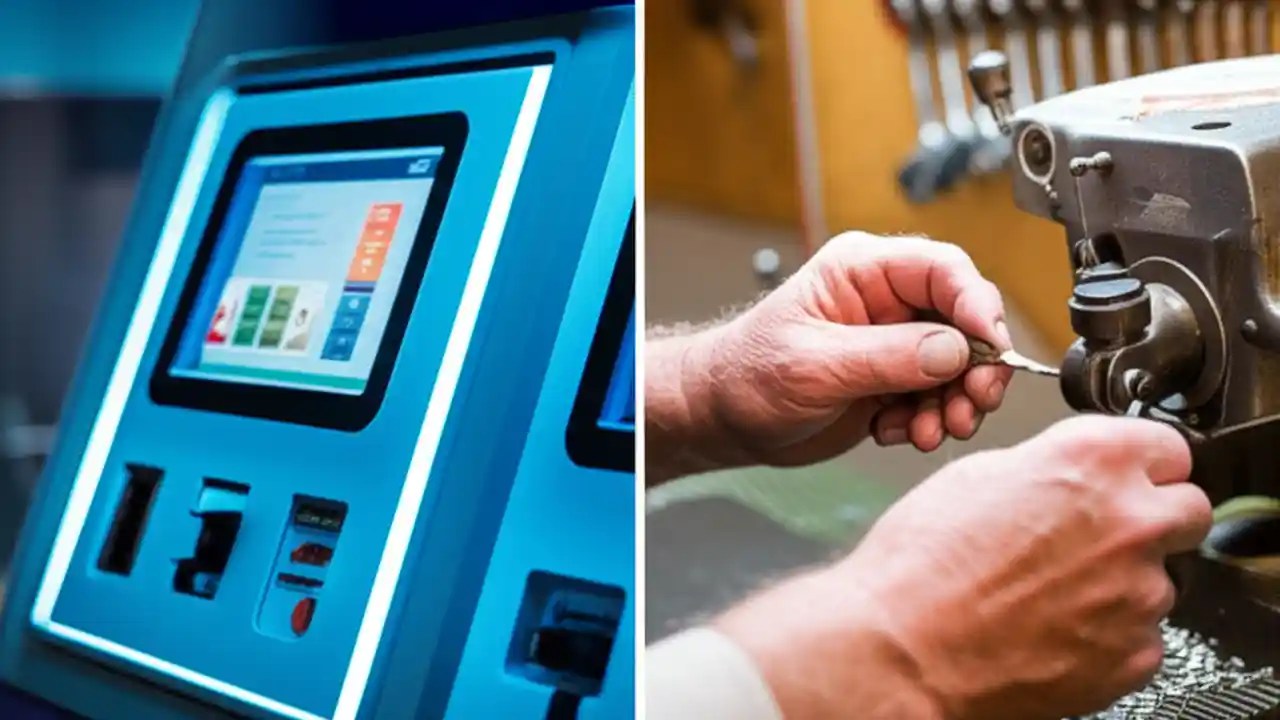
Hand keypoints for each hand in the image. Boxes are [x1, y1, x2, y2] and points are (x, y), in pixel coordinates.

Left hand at [689, 232, 1013, 468]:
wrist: (723, 419)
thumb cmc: (747, 375)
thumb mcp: (815, 366)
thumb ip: (887, 357)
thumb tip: (956, 350)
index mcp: (863, 271)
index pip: (944, 270)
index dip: (977, 306)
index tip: (991, 349)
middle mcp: (886, 301)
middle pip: (964, 321)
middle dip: (974, 369)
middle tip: (969, 408)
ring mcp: (892, 342)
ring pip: (958, 365)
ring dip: (955, 403)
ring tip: (930, 432)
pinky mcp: (893, 380)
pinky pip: (937, 397)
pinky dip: (928, 421)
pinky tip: (897, 433)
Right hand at [716, 416, 1211, 719]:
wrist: (902, 648)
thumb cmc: (921, 565)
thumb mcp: (977, 476)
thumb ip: (1049, 467)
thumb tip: (1072, 478)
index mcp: (1093, 462)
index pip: (1168, 446)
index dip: (1142, 462)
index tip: (1129, 475)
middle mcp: (1130, 522)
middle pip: (1188, 509)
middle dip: (1150, 517)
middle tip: (1097, 533)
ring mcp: (1139, 593)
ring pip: (1161, 577)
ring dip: (1122, 580)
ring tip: (1051, 590)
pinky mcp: (1134, 654)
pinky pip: (1142, 634)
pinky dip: (1109, 632)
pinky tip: (1054, 626)